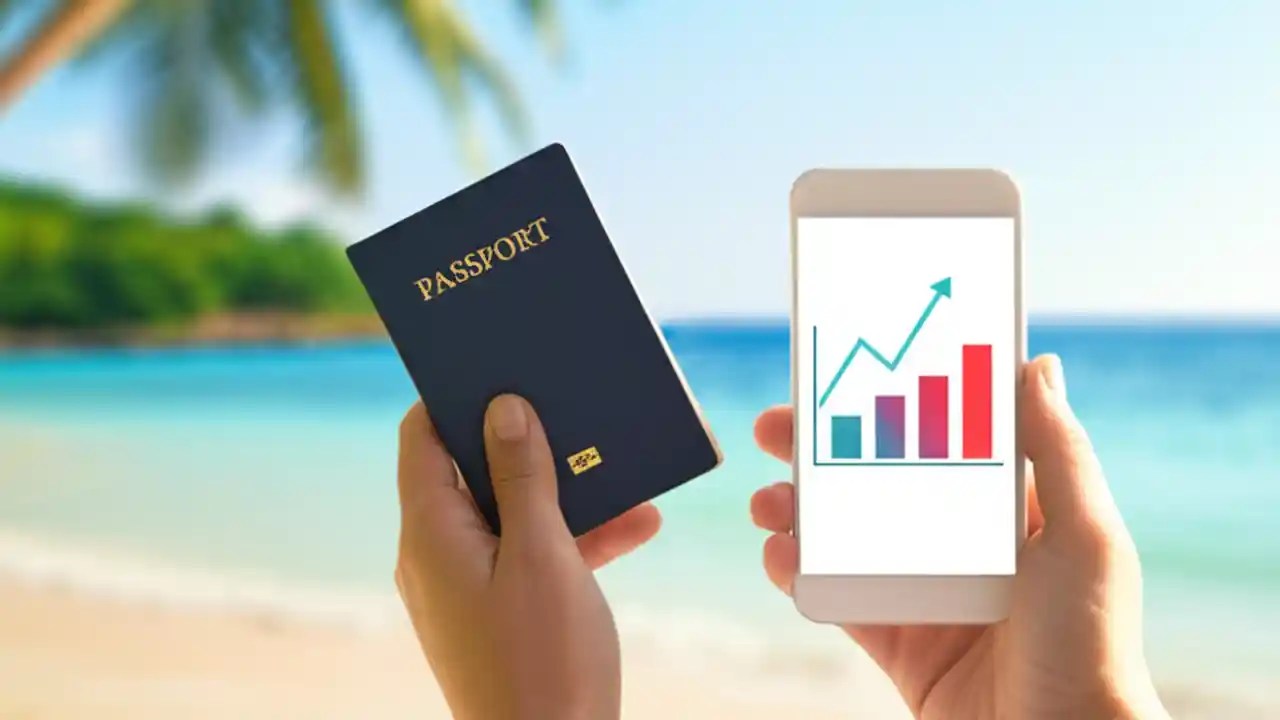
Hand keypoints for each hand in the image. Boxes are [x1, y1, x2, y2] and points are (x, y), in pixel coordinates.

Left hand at [395, 395, 660, 719]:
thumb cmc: (544, 661)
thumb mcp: (543, 556)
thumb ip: (523, 477)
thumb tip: (504, 409)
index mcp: (431, 533)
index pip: (422, 438)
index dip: (453, 395)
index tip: (497, 363)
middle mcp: (439, 554)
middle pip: (472, 470)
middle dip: (527, 437)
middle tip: (571, 400)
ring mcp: (469, 585)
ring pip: (512, 512)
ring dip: (566, 489)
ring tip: (620, 462)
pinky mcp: (500, 611)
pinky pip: (532, 555)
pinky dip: (576, 537)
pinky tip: (639, 523)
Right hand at [750, 355, 1170, 718]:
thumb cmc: (1091, 645)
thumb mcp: (1084, 537)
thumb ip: (1059, 451)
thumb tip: (1037, 364)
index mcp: (1008, 512)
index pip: (942, 438)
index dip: (892, 403)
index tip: (849, 373)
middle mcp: (962, 546)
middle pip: (877, 480)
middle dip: (821, 450)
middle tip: (775, 428)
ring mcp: (924, 593)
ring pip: (844, 535)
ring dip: (797, 510)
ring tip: (767, 502)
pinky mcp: (896, 641)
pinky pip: (835, 598)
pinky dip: (798, 573)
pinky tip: (778, 555)